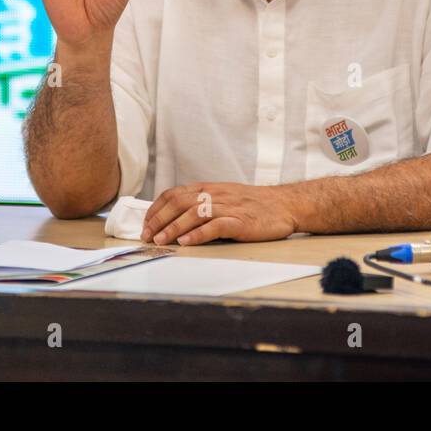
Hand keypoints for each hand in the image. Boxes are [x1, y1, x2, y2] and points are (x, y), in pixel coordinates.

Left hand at [141, 183, 300, 245]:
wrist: (285, 204)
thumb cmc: (253, 204)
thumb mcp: (223, 196)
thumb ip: (202, 202)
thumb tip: (174, 215)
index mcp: (208, 188)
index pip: (174, 194)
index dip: (156, 209)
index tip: (145, 224)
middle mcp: (215, 195)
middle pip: (179, 202)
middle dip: (159, 219)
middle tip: (146, 235)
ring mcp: (228, 208)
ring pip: (194, 213)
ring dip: (173, 227)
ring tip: (160, 241)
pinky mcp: (240, 222)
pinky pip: (215, 226)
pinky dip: (198, 234)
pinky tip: (186, 242)